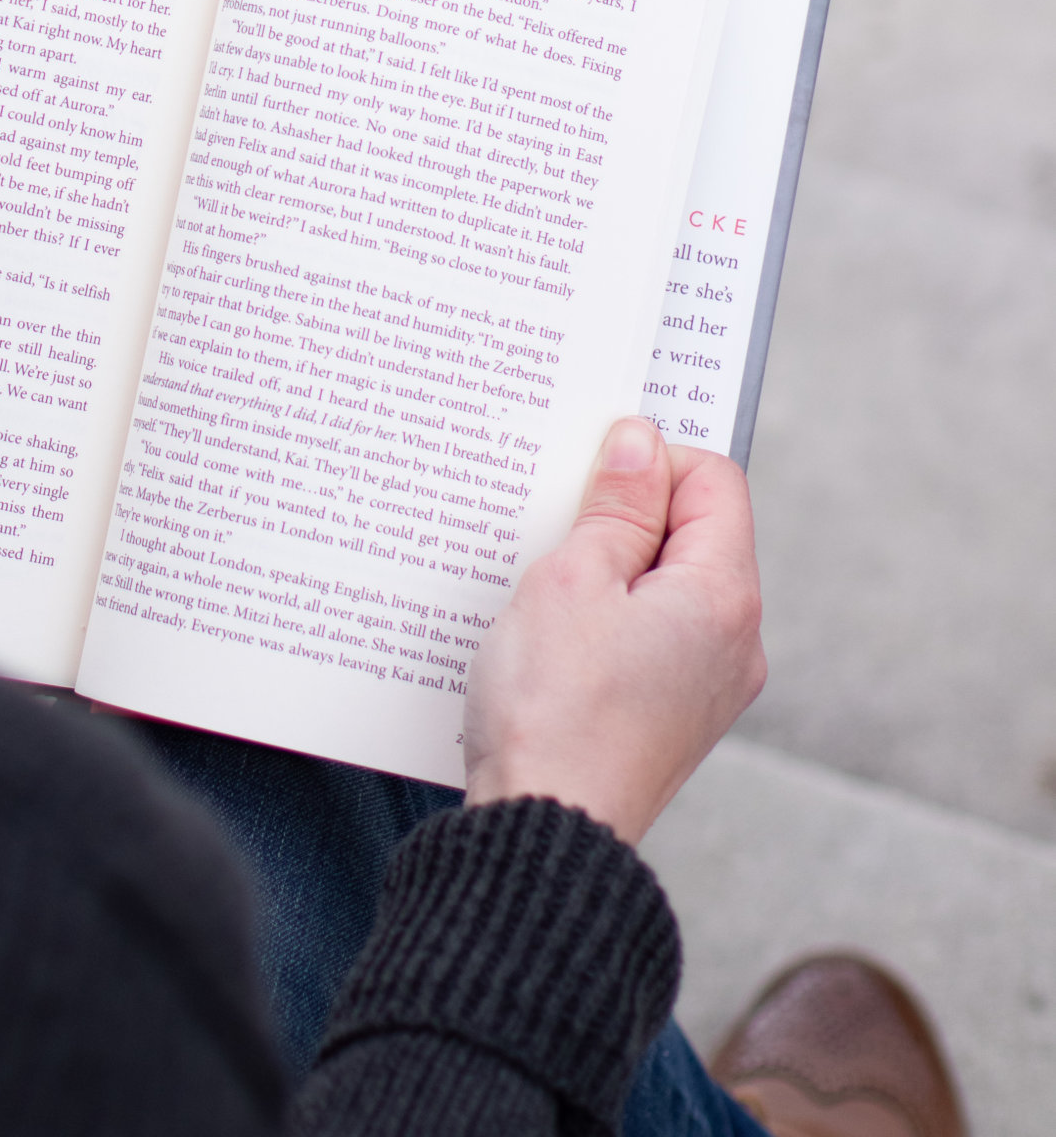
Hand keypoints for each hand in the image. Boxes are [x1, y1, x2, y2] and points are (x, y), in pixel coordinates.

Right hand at [462, 416, 764, 844]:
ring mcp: (706, 686)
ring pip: (664, 585)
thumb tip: (641, 442)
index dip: (650, 461)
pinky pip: (649, 635)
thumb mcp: (572, 580)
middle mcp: (735, 642)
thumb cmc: (553, 711)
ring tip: (544, 589)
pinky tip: (550, 636)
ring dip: (606, 569)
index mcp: (723, 597)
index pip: (713, 479)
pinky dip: (605, 618)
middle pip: (692, 532)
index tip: (586, 476)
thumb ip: (616, 505)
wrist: (544, 837)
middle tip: (555, 527)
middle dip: (623, 514)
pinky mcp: (671, 717)